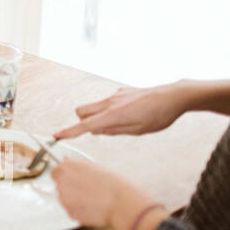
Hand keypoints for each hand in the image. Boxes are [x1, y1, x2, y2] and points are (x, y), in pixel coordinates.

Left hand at [52, 157, 129, 226]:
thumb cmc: (112, 183)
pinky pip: (72, 212)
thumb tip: (66, 160)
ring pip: (66, 200)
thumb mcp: (94, 166)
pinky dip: (80, 211)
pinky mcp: (70, 213)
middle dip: (70, 189)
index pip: (55, 171)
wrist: (122, 202)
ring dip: (75, 200)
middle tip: (87, 191)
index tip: (71, 180)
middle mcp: (62, 182)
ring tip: (93, 200)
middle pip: (60, 186)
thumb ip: (76, 164)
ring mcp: (64, 199)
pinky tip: (94, 208)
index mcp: (67, 167)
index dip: (64, 176)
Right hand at [54, 82, 194, 139]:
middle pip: (81, 111)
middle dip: (82, 122)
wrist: (173, 96)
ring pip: (93, 106)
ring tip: (120, 124)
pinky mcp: (121, 92)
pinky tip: (130, 114)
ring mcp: (115, 96)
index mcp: (114, 115)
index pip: (85, 125)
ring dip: (96, 116)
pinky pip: (106, 103)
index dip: (70, 132)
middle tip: (99, 131)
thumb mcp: (138, 131)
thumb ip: (114, 131)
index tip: (56, 136)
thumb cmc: (159, 116)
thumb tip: (95, 130)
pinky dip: (108, 111)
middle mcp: (110, 103)